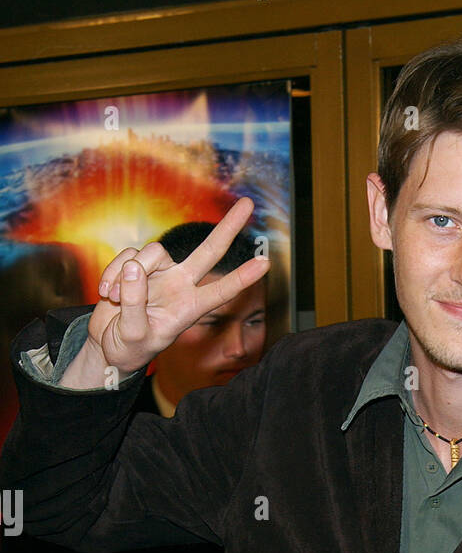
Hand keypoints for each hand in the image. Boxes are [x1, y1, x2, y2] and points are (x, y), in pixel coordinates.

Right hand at [60, 197, 268, 385]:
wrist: (108, 345)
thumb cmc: (129, 348)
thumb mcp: (134, 334)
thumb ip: (135, 303)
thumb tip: (134, 268)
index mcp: (189, 308)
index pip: (220, 291)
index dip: (242, 278)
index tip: (265, 263)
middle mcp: (180, 286)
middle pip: (209, 252)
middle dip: (228, 228)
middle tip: (248, 204)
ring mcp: (160, 274)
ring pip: (152, 252)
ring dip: (128, 274)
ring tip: (115, 300)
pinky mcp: (137, 266)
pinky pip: (127, 256)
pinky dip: (112, 273)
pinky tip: (107, 293)